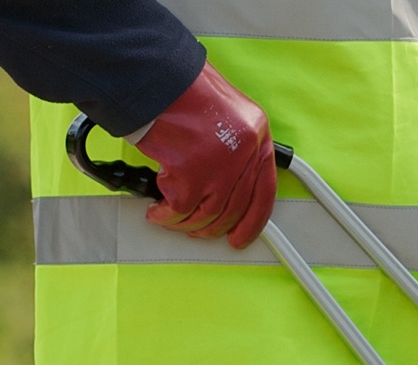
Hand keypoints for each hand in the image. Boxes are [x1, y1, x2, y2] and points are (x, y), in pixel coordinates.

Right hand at [136, 62, 276, 248]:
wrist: (153, 74)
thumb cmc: (182, 89)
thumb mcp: (225, 114)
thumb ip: (233, 147)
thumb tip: (227, 184)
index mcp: (256, 136)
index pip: (264, 192)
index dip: (253, 221)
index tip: (241, 237)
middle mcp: (243, 153)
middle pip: (233, 208)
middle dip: (212, 226)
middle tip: (198, 229)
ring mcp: (219, 166)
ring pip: (207, 214)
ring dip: (187, 223)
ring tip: (173, 218)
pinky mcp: (190, 174)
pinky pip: (180, 209)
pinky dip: (166, 216)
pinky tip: (158, 211)